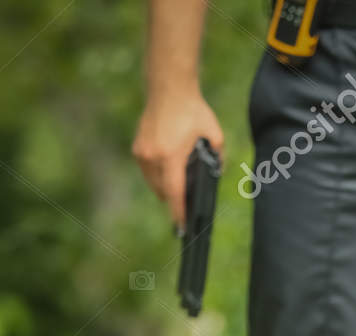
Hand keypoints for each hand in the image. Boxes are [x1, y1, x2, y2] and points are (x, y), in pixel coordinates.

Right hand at [132, 90, 224, 228]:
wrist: (168, 89)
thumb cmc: (193, 111)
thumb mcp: (214, 136)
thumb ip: (217, 159)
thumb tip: (216, 176)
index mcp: (170, 155)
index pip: (174, 193)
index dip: (179, 212)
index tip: (183, 227)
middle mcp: (152, 156)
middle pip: (164, 192)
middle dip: (175, 200)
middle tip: (188, 206)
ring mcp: (142, 153)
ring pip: (154, 184)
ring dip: (166, 189)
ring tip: (181, 188)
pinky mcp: (137, 149)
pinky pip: (149, 173)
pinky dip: (159, 177)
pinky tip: (171, 173)